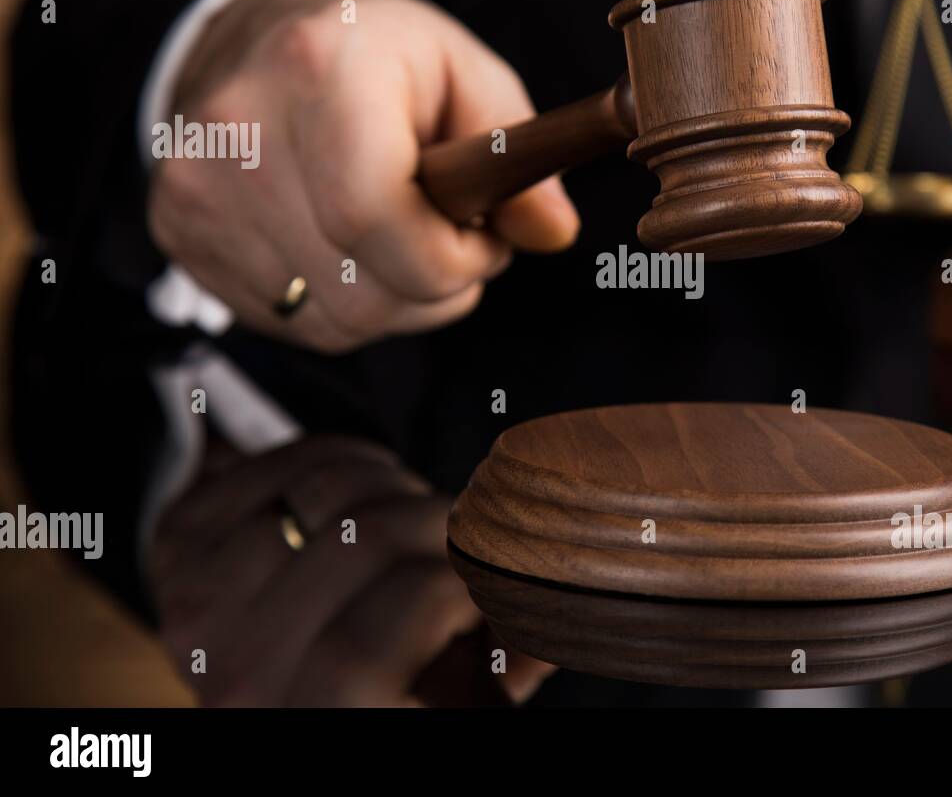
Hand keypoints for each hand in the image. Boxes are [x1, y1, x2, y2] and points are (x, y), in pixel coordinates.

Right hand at [147, 0, 578, 352]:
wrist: (249, 34)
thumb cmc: (374, 55)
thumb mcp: (463, 70)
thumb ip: (517, 151)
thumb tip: (553, 234)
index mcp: (319, 72)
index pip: (378, 218)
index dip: (451, 258)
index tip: (482, 238)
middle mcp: (238, 134)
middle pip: (362, 290)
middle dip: (432, 282)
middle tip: (446, 231)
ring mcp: (197, 191)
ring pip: (332, 322)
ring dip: (390, 300)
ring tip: (396, 234)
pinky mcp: (179, 235)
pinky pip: (291, 323)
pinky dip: (339, 304)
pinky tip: (344, 247)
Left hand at [148, 435, 553, 705]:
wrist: (272, 670)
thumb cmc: (384, 682)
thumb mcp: (453, 694)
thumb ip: (508, 659)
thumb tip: (546, 604)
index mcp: (305, 723)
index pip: (355, 653)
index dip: (440, 592)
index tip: (475, 579)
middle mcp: (233, 679)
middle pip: (363, 540)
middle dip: (439, 515)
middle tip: (460, 528)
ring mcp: (194, 606)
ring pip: (328, 486)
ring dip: (394, 482)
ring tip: (409, 515)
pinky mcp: (179, 541)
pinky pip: (288, 458)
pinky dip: (346, 454)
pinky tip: (362, 486)